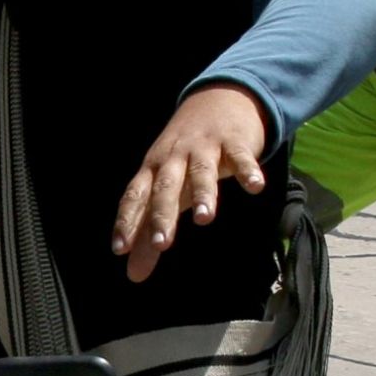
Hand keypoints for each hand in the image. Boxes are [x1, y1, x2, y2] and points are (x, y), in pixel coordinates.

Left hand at [112, 82, 269, 282]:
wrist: (218, 100)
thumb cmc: (185, 155)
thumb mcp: (165, 189)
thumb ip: (149, 233)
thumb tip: (134, 275)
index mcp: (153, 170)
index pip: (135, 196)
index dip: (127, 221)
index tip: (120, 249)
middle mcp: (175, 158)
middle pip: (166, 187)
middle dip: (163, 214)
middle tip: (163, 244)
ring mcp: (204, 147)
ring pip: (201, 171)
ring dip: (203, 193)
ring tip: (205, 220)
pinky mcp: (234, 140)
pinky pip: (240, 156)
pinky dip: (247, 170)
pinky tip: (255, 187)